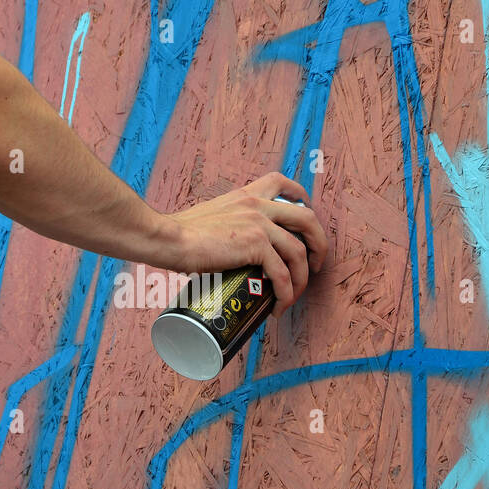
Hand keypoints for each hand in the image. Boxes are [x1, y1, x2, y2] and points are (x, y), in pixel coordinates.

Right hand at [159, 172, 327, 315]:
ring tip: (293, 296)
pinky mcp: (255, 245)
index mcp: (246, 194)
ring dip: (302, 278)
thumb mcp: (211, 215)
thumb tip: (233, 245)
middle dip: (319, 244)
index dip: (302, 198)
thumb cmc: (181, 233)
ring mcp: (259, 224)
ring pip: (298, 252)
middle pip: (307, 218)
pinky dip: (285, 292)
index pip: (282, 183)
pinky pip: (282, 273)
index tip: (306, 214)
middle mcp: (258, 205)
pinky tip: (279, 305)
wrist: (169, 238)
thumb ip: (228, 221)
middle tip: (315, 264)